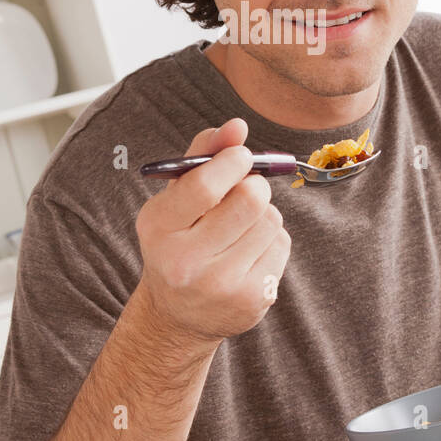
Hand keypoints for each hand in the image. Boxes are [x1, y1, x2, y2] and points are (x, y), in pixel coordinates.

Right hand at [135, 117, 290, 346]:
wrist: (178, 314)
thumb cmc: (180, 239)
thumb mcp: (176, 198)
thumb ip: (202, 155)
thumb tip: (238, 126)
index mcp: (158, 228)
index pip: (203, 187)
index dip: (231, 162)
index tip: (241, 155)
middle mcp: (185, 262)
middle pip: (249, 200)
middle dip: (255, 184)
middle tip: (247, 188)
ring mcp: (221, 286)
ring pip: (270, 220)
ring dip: (263, 213)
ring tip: (241, 226)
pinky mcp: (252, 300)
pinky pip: (281, 244)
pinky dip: (271, 238)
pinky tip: (249, 250)